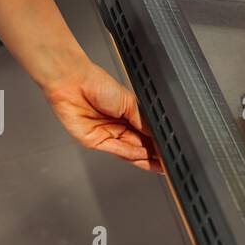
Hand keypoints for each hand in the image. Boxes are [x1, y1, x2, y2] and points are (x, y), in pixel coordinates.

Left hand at [42, 60, 162, 172]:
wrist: (75, 83)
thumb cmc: (98, 85)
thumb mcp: (130, 102)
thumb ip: (143, 121)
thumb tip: (157, 133)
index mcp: (127, 115)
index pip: (145, 134)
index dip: (157, 142)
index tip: (169, 148)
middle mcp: (117, 127)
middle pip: (138, 145)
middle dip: (153, 154)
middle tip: (167, 160)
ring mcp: (106, 135)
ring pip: (129, 152)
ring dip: (144, 158)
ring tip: (160, 161)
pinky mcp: (94, 141)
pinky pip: (116, 150)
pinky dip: (130, 154)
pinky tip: (143, 155)